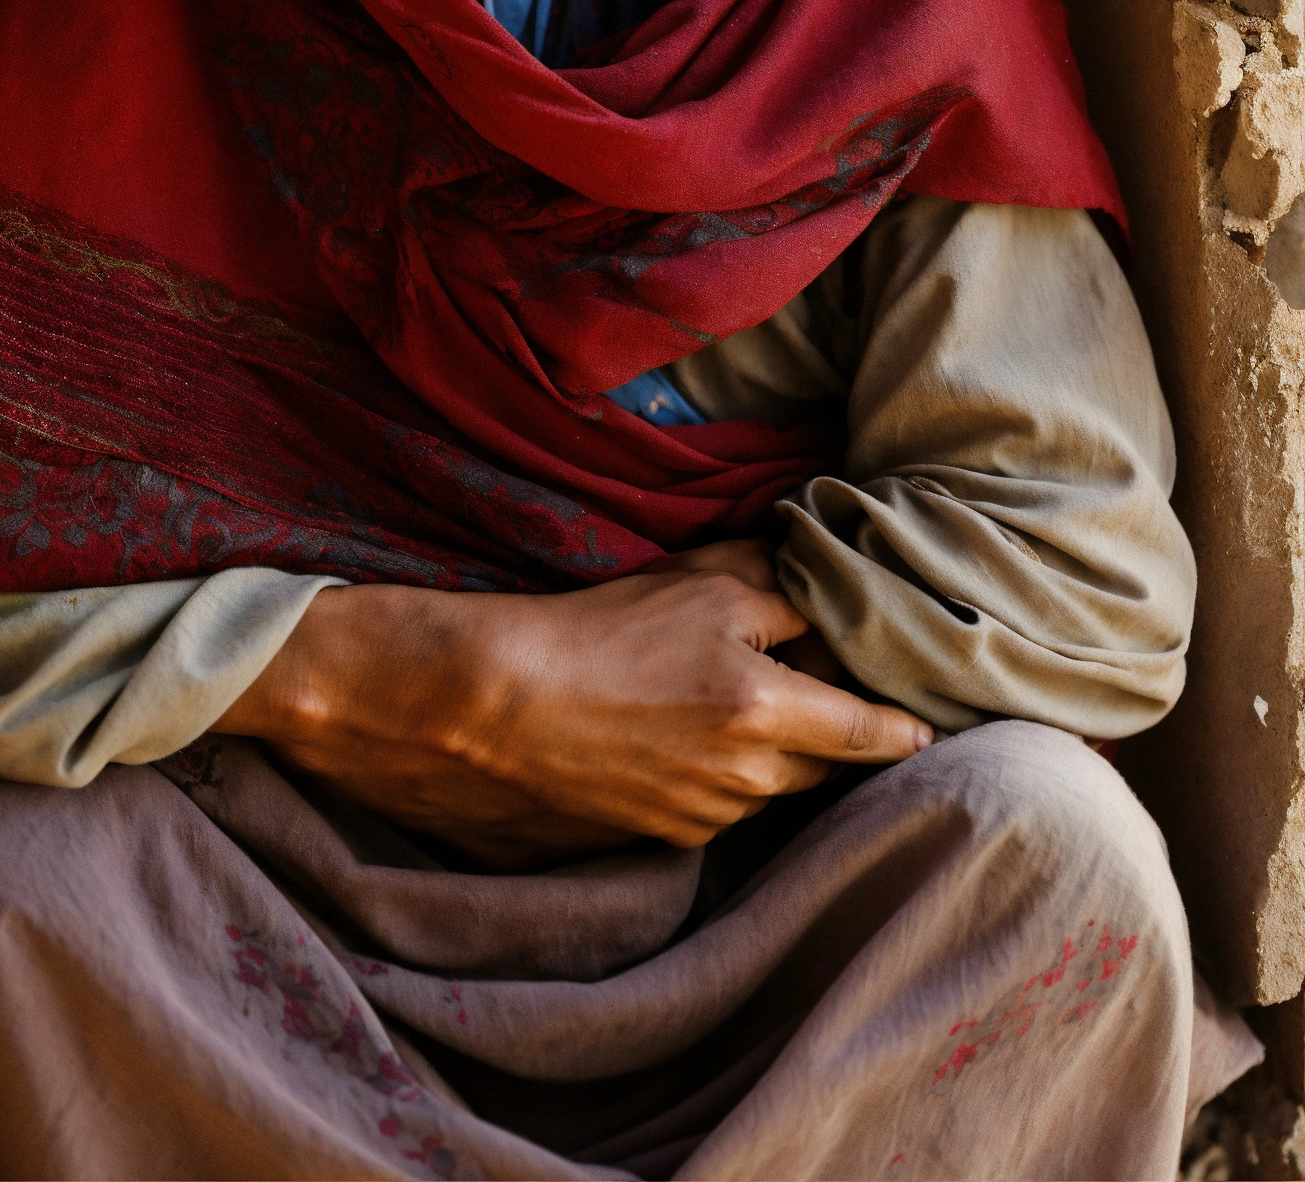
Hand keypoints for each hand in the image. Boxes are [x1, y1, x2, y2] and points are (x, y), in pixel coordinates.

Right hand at [214, 542, 931, 865]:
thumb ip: (779, 583)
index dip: (905, 725)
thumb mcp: (697, 582)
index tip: (927, 719)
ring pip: (772, 783)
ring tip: (730, 698)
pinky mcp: (660, 834)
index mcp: (766, 709)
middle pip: (827, 763)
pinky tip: (679, 730)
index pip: (872, 731)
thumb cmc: (594, 629)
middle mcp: (747, 775)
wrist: (488, 706)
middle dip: (837, 731)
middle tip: (833, 688)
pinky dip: (721, 772)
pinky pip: (719, 802)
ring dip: (774, 750)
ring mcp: (703, 812)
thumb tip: (829, 580)